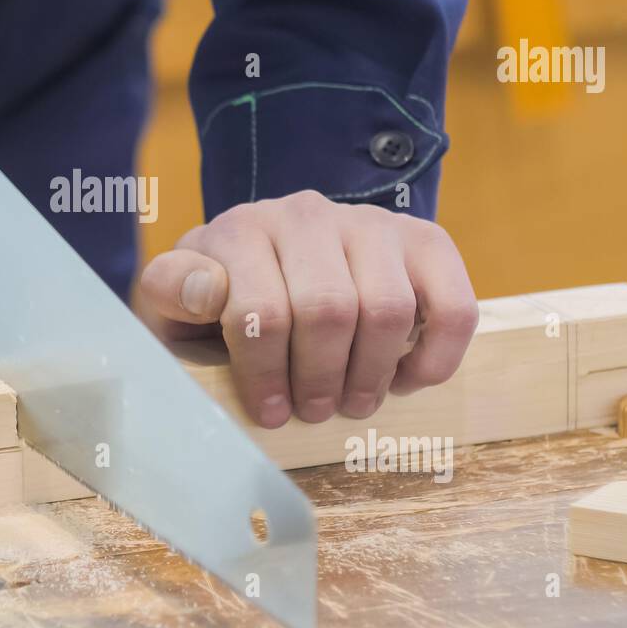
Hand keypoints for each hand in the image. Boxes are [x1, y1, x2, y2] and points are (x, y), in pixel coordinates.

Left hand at [137, 191, 478, 427]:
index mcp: (238, 231)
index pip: (258, 310)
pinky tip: (404, 381)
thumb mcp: (177, 302)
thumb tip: (200, 291)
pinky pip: (452, 306)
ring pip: (387, 309)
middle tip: (313, 412)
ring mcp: (369, 224)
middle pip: (327, 311)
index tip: (268, 412)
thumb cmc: (223, 300)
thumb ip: (173, 295)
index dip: (265, 374)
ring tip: (352, 402)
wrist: (276, 257)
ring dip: (371, 374)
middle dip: (320, 378)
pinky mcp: (423, 241)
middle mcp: (304, 215)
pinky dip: (435, 357)